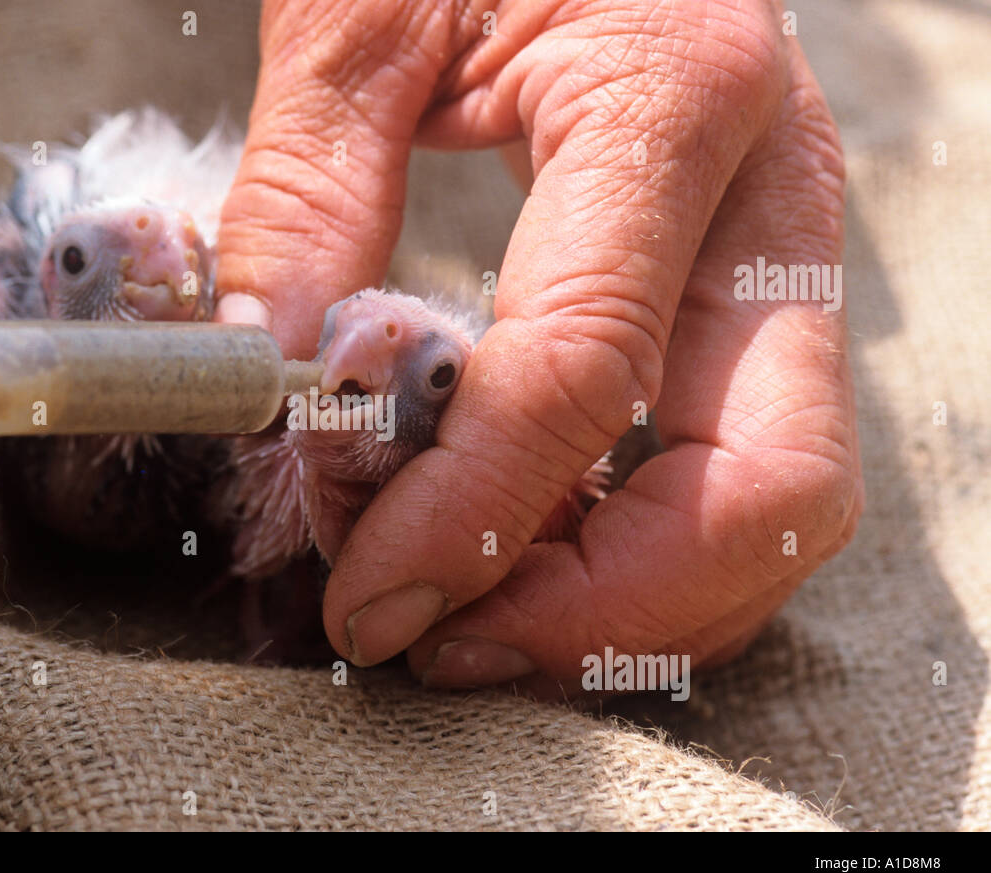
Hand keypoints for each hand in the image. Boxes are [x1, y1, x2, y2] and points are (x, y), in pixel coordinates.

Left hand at [215, 0, 862, 691]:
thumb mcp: (363, 12)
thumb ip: (306, 195)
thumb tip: (265, 386)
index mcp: (674, 96)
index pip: (584, 372)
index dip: (468, 515)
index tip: (366, 596)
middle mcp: (769, 193)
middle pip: (763, 484)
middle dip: (600, 606)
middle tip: (445, 641)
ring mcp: (777, 255)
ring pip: (774, 504)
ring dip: (628, 598)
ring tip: (470, 612)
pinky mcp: (745, 297)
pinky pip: (731, 469)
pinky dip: (635, 546)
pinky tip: (519, 551)